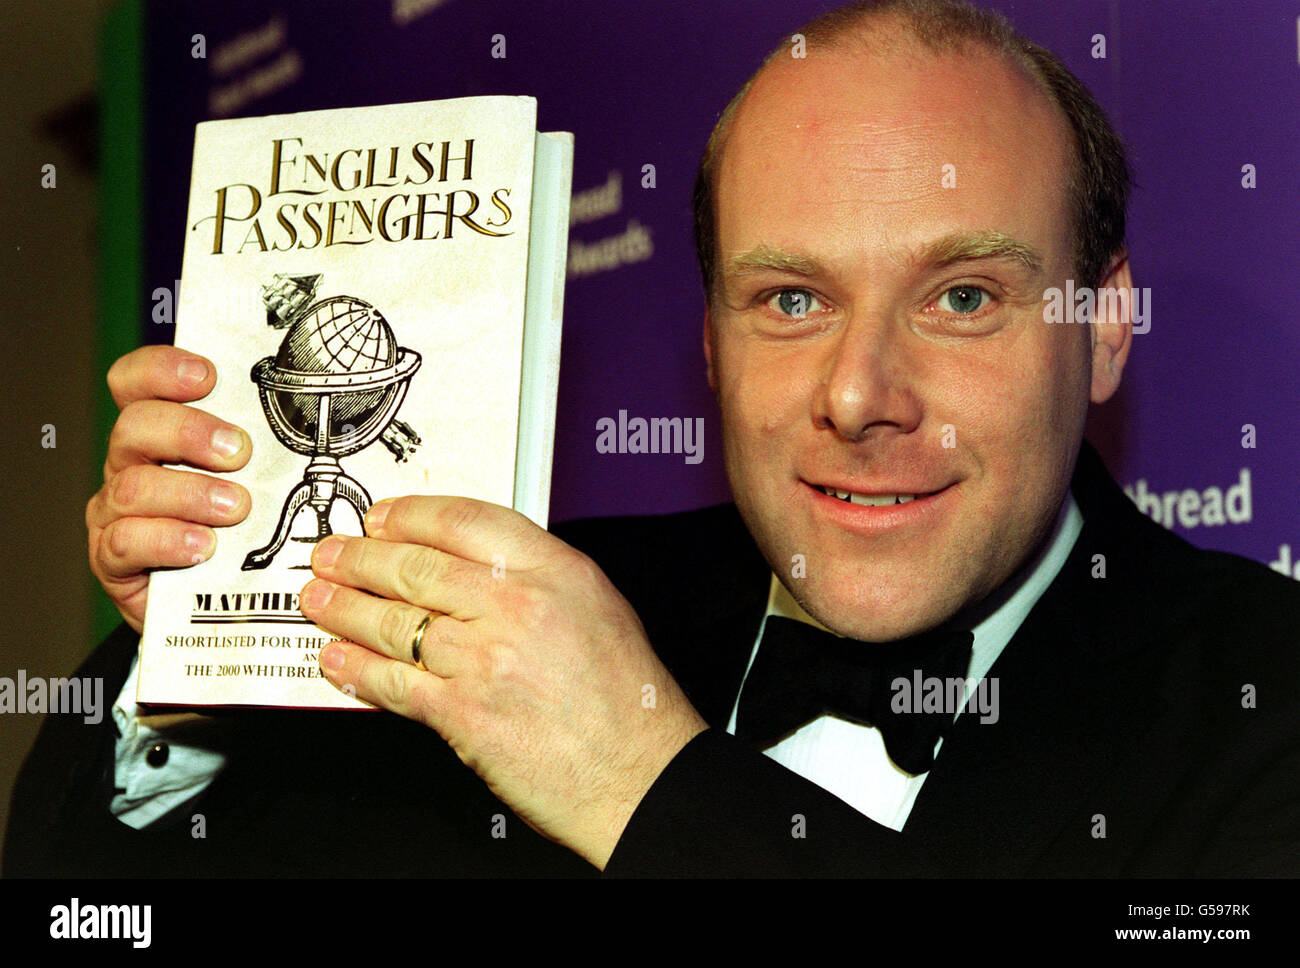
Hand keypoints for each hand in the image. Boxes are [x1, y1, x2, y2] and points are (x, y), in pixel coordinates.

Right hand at [86, 345, 252, 633]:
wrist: (207, 604)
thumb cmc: (234, 531)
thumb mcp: (252, 483)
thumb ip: (266, 452)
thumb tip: (322, 423)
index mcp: (160, 434)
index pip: (138, 383)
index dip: (163, 369)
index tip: (207, 376)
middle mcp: (132, 464)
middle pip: (135, 426)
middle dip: (189, 432)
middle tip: (238, 452)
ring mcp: (117, 512)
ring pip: (134, 485)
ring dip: (189, 492)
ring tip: (234, 508)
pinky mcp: (113, 559)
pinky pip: (125, 541)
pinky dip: (166, 540)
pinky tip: (201, 546)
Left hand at [298, 495, 707, 868]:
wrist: (640, 775)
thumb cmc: (631, 703)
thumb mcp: (597, 608)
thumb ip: (537, 579)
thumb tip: (473, 567)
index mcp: (556, 570)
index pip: (465, 520)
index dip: (410, 515)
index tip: (381, 518)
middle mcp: (518, 606)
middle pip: (417, 566)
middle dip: (360, 558)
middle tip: (331, 555)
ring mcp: (486, 659)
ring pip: (394, 621)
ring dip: (345, 609)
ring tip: (319, 600)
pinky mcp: (463, 714)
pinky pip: (394, 683)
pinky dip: (357, 670)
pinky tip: (337, 660)